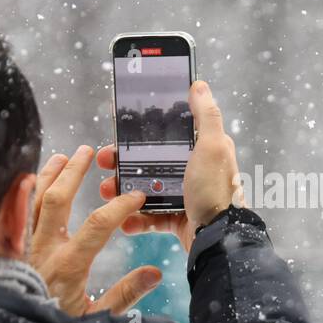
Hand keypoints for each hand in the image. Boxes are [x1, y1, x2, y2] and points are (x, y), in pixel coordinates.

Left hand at [27, 147, 162, 315]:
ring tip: (63, 157)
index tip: (135, 196)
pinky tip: (29, 180)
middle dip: (74, 173)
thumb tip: (154, 274)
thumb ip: (125, 294)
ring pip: (35, 202)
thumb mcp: (97, 318)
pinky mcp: (15, 252)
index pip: (97, 225)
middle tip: (89, 152)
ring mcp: (26, 249)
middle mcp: (44, 251)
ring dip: (49, 176)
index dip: (119, 206)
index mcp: (68, 266)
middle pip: (58, 200)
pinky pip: (17, 216)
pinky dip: (22, 195)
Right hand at [96, 80, 241, 252]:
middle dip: (124, 162)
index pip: (168, 133)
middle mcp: (193, 170)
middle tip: (105, 162)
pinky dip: (135, 218)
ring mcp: (184, 195)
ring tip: (107, 192)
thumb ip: (207, 116)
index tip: (119, 129)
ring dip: (123, 191)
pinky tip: (124, 220)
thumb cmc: (216, 190)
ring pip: (146, 188)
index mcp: (202, 150)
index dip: (143, 131)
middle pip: (150, 161)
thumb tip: (198, 84)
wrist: (217, 238)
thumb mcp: (213, 147)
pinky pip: (150, 216)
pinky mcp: (177, 218)